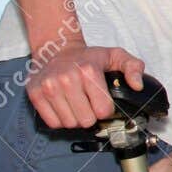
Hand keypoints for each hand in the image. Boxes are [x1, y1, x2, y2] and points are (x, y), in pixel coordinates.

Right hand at [26, 43, 144, 129]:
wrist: (55, 48)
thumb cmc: (87, 57)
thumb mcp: (115, 55)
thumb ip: (133, 67)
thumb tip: (137, 85)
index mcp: (89, 70)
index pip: (103, 111)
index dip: (105, 109)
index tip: (102, 101)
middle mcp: (67, 79)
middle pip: (86, 120)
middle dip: (90, 115)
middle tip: (88, 103)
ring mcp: (49, 87)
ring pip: (69, 123)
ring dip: (75, 118)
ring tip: (76, 104)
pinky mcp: (34, 94)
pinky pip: (52, 123)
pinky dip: (60, 119)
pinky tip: (64, 106)